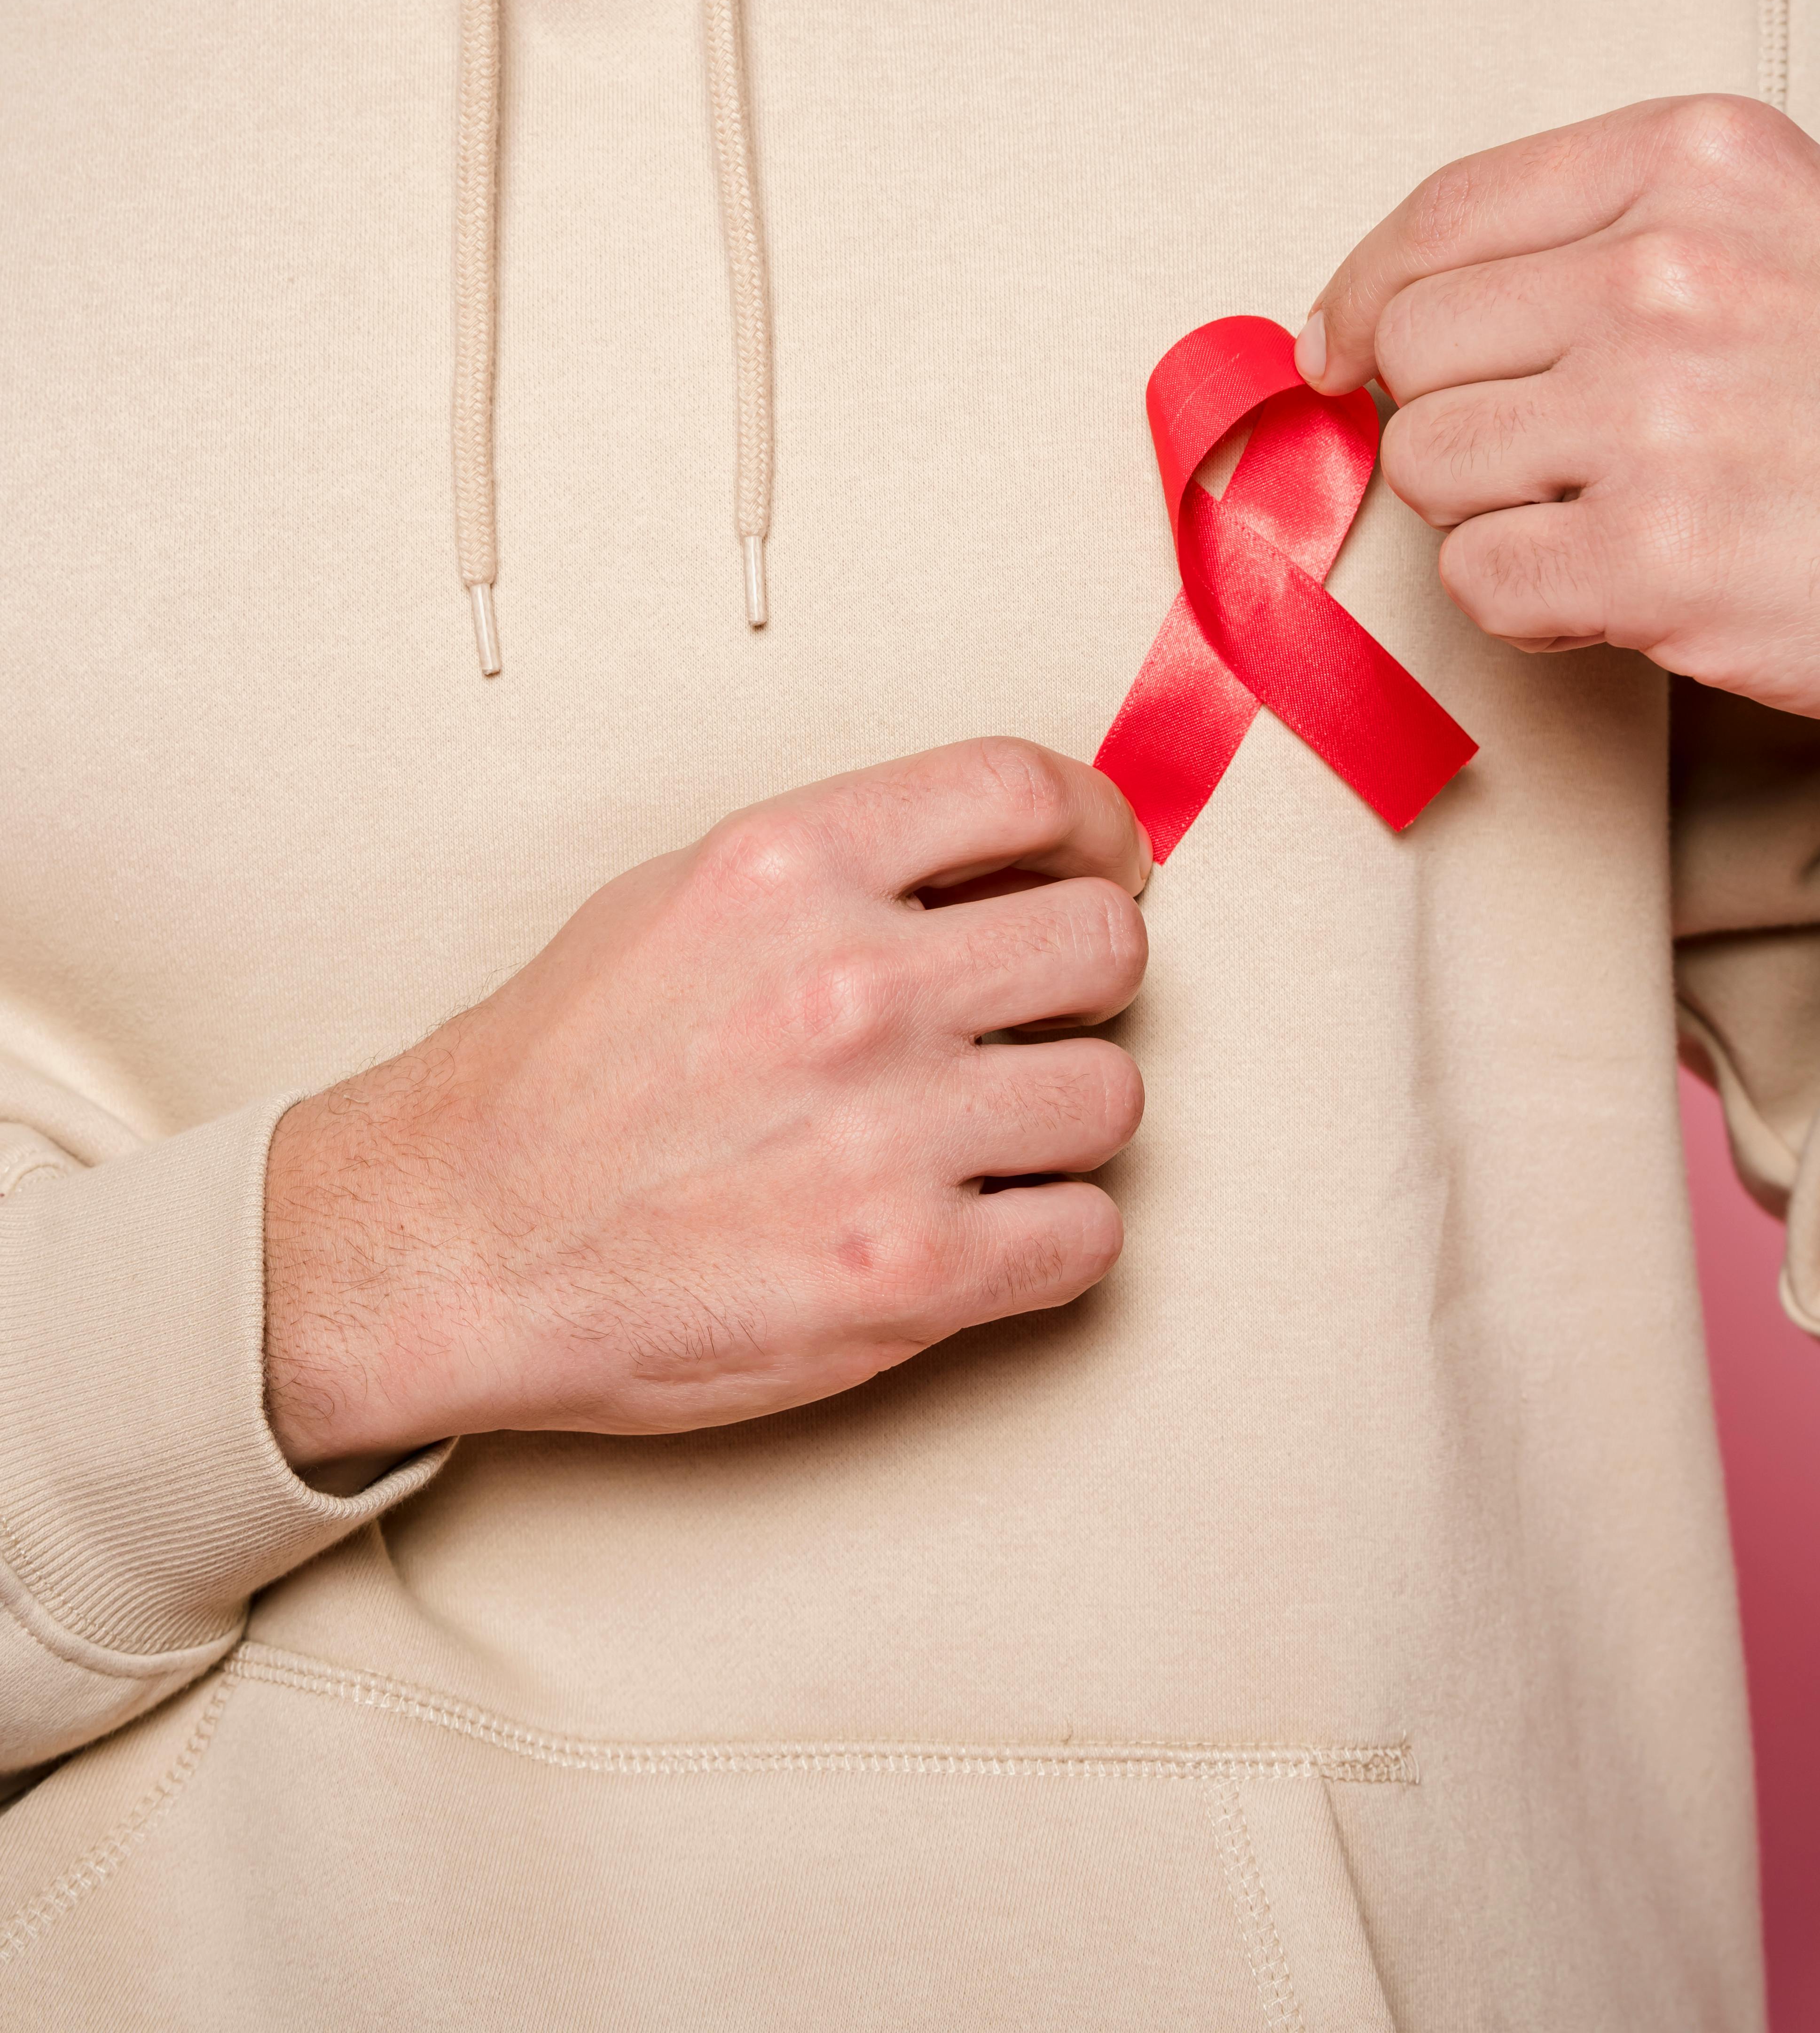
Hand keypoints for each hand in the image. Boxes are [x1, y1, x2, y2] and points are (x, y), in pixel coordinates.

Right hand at [264, 742, 1150, 1475]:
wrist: (456, 1242)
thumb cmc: (566, 1073)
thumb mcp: (687, 893)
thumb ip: (852, 864)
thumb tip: (1016, 854)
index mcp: (792, 867)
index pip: (1028, 789)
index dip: (1096, 828)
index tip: (1101, 863)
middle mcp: (851, 987)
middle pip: (1105, 944)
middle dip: (1084, 976)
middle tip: (1033, 1011)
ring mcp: (886, 1138)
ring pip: (1113, 1096)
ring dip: (1061, 1117)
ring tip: (978, 1131)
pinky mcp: (907, 1279)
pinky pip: (1088, 1236)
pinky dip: (1047, 1234)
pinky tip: (973, 1221)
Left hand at [1295, 95, 1819, 730]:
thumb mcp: (1773, 237)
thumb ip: (1593, 241)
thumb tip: (1366, 312)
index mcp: (1699, 162)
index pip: (1443, 214)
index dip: (1367, 290)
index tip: (1338, 344)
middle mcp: (1670, 272)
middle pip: (1417, 344)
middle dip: (1458, 411)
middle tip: (1560, 451)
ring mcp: (1658, 415)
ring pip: (1429, 463)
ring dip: (1495, 510)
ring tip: (1613, 512)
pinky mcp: (1652, 557)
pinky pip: (1477, 578)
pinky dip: (1531, 601)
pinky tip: (1626, 584)